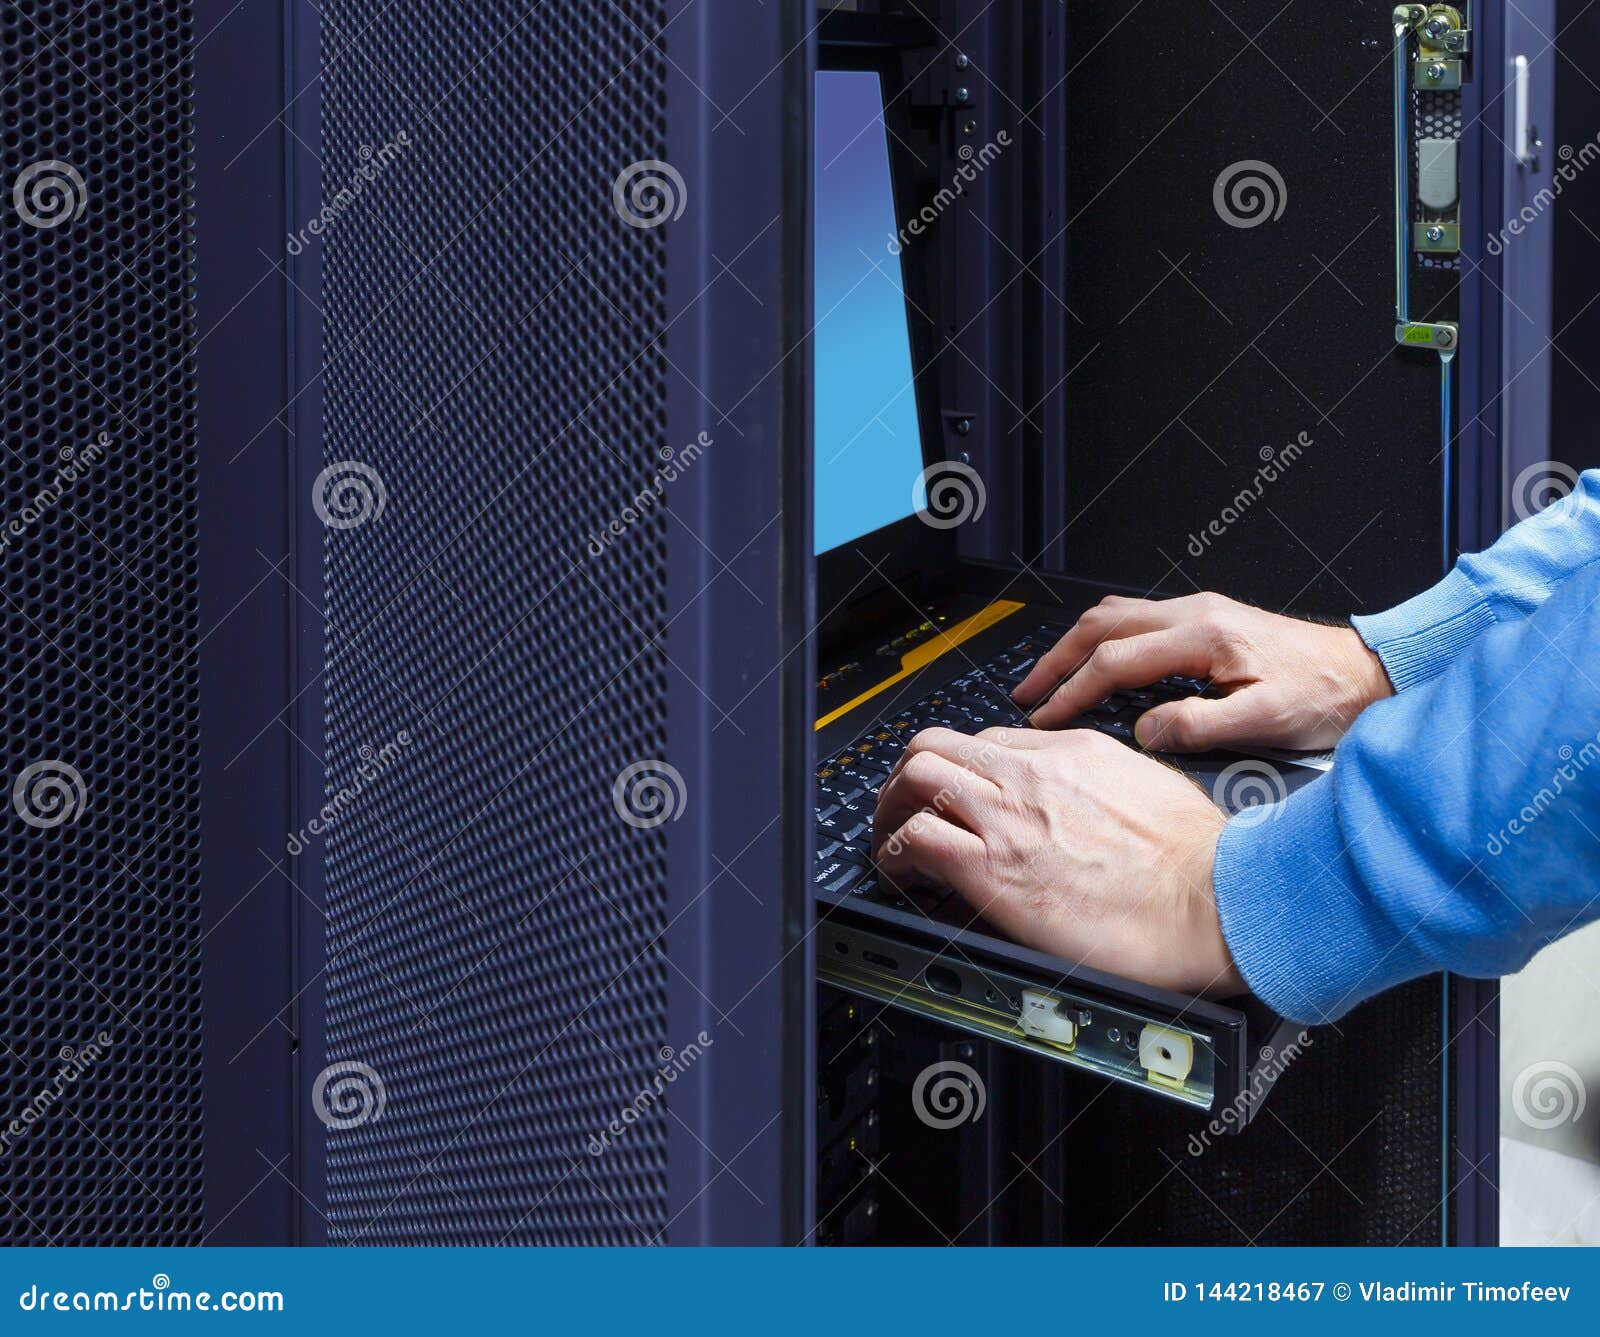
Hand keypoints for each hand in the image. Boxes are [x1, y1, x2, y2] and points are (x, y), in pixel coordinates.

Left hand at [871, 726, 1241, 996]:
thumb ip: (1098, 783)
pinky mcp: (994, 870)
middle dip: (909, 775)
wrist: (1218, 899)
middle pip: (935, 745)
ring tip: (893, 837)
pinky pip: (916, 839)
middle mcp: (1032, 775)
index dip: (961, 769)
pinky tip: (903, 871)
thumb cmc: (1200, 859)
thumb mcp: (1146, 786)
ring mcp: (1009, 818)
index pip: (986, 740)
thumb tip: (1073, 804)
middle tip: (904, 806)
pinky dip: (897, 851)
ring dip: (893, 808)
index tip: (956, 794)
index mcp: (1071, 750)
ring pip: (915, 778)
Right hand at [1013, 592, 1392, 751]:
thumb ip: (1198, 726)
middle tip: (1027, 691)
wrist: (1366, 674)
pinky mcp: (1206, 622)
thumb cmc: (1325, 695)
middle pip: (1101, 625)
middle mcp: (1195, 613)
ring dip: (1076, 646)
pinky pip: (1136, 621)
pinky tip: (1096, 665)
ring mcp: (1199, 612)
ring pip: (1115, 616)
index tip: (1045, 715)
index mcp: (1203, 634)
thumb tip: (1146, 730)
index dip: (1073, 690)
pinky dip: (1102, 642)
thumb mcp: (1264, 721)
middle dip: (1056, 659)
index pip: (1115, 660)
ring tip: (1049, 677)